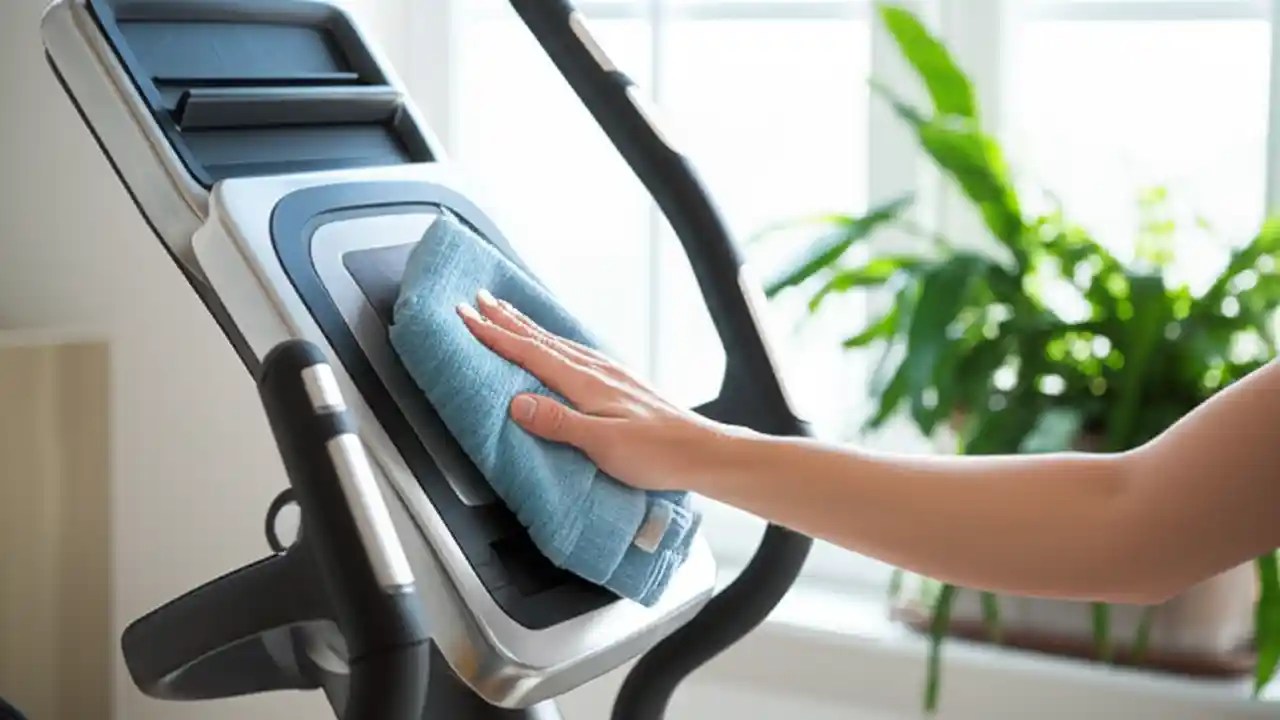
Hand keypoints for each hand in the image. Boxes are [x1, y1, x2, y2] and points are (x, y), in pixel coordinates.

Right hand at [456, 289, 743, 491]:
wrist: (700, 452)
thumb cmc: (656, 452)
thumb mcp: (602, 444)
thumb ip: (559, 423)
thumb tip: (516, 404)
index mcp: (586, 381)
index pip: (530, 352)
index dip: (494, 334)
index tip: (466, 316)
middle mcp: (595, 370)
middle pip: (540, 338)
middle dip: (505, 318)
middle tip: (476, 300)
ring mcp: (607, 374)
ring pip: (555, 342)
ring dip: (526, 326)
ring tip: (505, 312)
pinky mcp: (616, 383)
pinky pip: (572, 352)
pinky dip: (551, 341)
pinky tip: (553, 345)